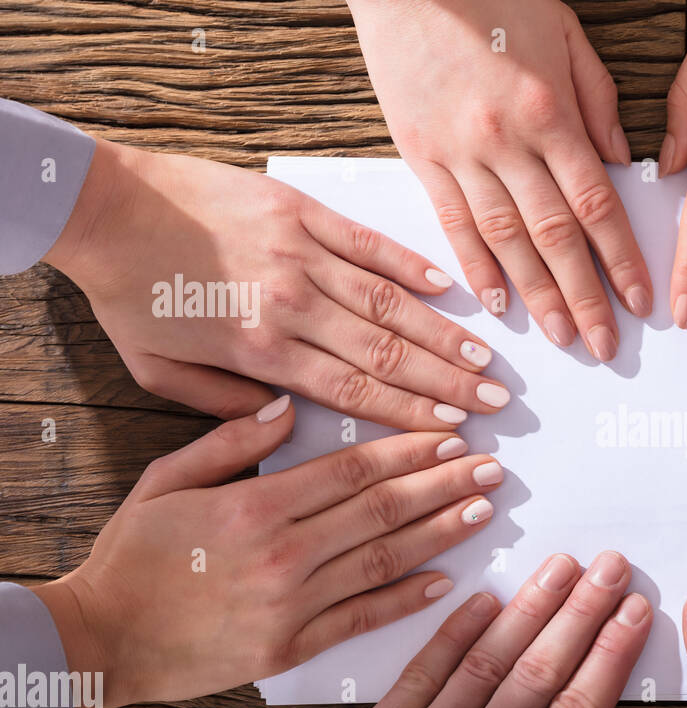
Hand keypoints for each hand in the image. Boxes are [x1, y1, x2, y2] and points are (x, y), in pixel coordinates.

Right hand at [32, 396, 500, 707]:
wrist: (103, 639)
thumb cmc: (134, 555)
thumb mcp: (166, 480)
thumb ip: (231, 440)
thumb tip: (290, 408)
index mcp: (258, 505)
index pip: (355, 469)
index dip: (411, 450)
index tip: (451, 434)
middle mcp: (285, 552)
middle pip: (384, 508)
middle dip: (445, 483)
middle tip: (491, 466)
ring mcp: (293, 603)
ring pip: (386, 558)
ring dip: (442, 532)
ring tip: (483, 509)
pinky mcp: (294, 646)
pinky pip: (363, 617)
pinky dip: (408, 598)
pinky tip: (446, 580)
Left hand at [44, 139, 508, 427]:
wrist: (104, 208)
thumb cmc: (129, 294)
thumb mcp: (157, 371)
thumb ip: (223, 405)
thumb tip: (287, 422)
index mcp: (260, 349)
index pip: (353, 390)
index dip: (410, 413)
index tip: (452, 431)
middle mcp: (291, 303)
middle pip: (387, 352)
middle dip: (446, 382)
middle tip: (494, 403)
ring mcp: (300, 253)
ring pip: (388, 301)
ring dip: (442, 332)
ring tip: (485, 358)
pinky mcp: (300, 212)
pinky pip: (366, 243)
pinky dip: (409, 265)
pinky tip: (447, 288)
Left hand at [259, 551, 650, 707]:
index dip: (610, 656)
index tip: (632, 615)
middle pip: (540, 674)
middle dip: (581, 614)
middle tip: (608, 569)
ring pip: (486, 663)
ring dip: (528, 609)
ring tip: (559, 568)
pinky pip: (419, 674)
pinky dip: (451, 633)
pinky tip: (480, 601)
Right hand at [349, 0, 652, 361]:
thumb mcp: (566, 35)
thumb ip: (598, 102)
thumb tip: (622, 165)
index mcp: (550, 112)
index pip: (596, 204)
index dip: (621, 259)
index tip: (641, 302)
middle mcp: (506, 140)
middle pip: (554, 236)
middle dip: (584, 297)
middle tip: (605, 347)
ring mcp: (459, 153)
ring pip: (505, 240)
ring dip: (536, 296)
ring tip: (562, 338)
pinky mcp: (420, 156)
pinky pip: (452, 224)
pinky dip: (476, 268)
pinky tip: (497, 305)